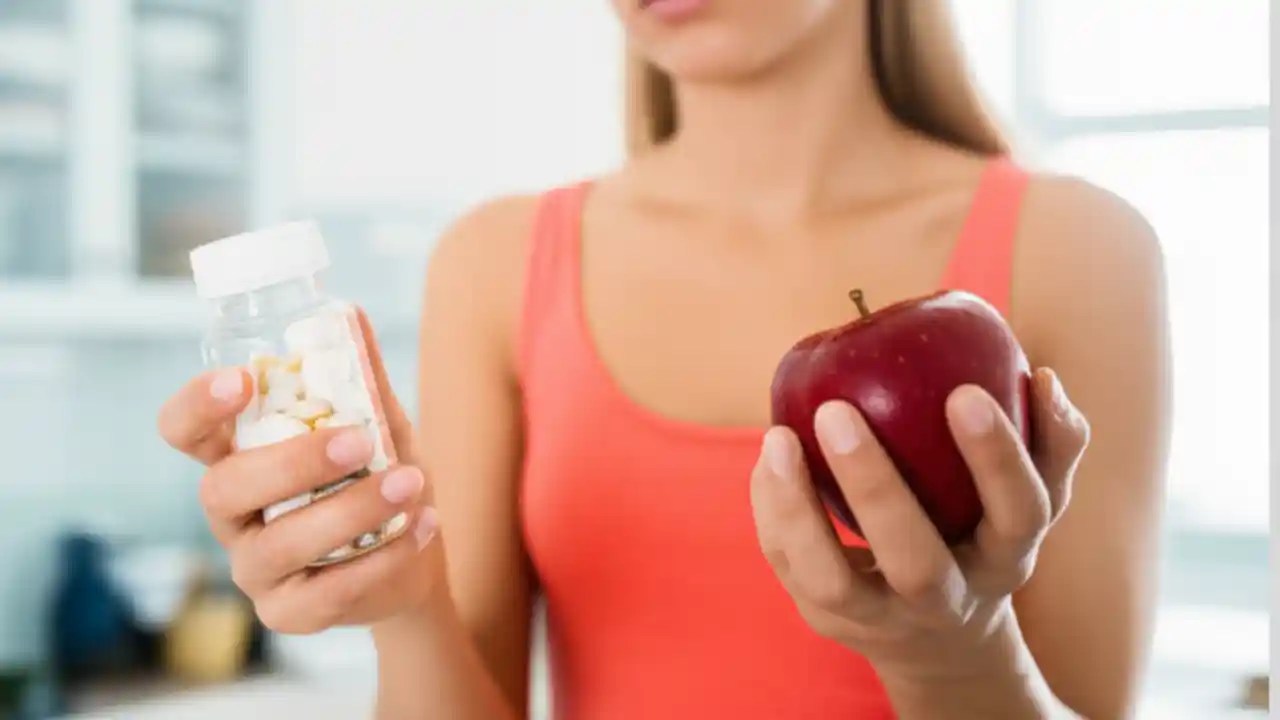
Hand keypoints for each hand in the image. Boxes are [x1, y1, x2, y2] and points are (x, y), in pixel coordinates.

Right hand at [158, 310, 444, 634]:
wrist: (416, 553)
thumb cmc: (379, 476)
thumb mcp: (377, 423)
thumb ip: (361, 378)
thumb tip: (350, 312)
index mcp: (239, 455)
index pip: (183, 431)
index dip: (198, 405)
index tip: (242, 379)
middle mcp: (233, 512)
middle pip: (224, 488)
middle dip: (294, 462)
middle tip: (361, 441)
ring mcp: (254, 567)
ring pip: (280, 543)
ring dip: (352, 510)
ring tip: (412, 482)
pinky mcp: (288, 612)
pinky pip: (327, 591)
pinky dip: (382, 557)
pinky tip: (423, 525)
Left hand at [750, 368, 1089, 684]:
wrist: (941, 644)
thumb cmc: (985, 537)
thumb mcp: (1033, 500)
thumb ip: (1051, 440)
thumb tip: (1044, 377)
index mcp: (1005, 562)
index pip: (1018, 515)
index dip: (997, 460)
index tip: (965, 391)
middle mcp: (944, 602)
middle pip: (916, 562)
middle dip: (875, 486)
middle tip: (836, 409)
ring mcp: (879, 619)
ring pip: (832, 580)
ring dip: (798, 507)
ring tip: (779, 436)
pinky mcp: (825, 618)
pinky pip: (788, 565)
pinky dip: (773, 510)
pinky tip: (771, 454)